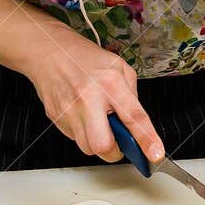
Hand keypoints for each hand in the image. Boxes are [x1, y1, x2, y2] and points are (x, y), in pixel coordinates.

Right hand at [21, 33, 163, 162]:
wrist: (49, 50)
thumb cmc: (85, 58)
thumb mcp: (119, 67)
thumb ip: (131, 96)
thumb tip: (136, 124)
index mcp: (110, 83)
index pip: (133, 117)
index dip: (146, 139)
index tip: (155, 154)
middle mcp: (88, 98)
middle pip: (103, 145)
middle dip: (114, 151)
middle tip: (119, 141)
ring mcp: (69, 110)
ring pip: (87, 148)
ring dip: (98, 143)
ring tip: (99, 123)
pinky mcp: (56, 118)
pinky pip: (75, 139)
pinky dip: (84, 134)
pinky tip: (84, 117)